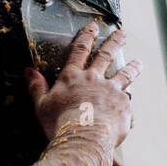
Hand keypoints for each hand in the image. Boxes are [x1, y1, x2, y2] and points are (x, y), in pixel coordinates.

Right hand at [24, 23, 140, 148]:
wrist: (84, 138)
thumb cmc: (60, 124)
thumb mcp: (42, 105)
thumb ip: (37, 87)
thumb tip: (28, 71)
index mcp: (73, 77)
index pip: (80, 50)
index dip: (86, 37)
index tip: (94, 27)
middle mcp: (94, 79)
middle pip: (106, 55)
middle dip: (114, 42)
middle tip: (122, 33)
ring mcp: (111, 90)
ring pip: (124, 74)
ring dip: (131, 67)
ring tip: (138, 63)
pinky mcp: (123, 105)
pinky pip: (128, 103)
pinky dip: (129, 104)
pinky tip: (132, 106)